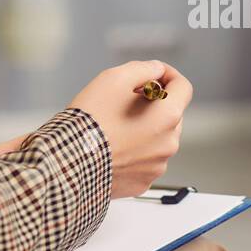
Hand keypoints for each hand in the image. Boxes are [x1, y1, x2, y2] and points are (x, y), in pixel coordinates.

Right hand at [0, 60, 190, 199]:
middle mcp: (169, 144)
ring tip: (114, 125)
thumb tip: (156, 70)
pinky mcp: (142, 182)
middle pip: (171, 114)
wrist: (66, 164)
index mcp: (167, 117)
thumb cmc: (89, 121)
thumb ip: (143, 68)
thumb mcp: (113, 78)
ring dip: (144, 128)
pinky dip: (135, 151)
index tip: (153, 74)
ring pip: (158, 139)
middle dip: (154, 104)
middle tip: (125, 100)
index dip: (168, 75)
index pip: (184, 87)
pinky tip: (112, 146)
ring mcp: (157, 167)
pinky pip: (145, 161)